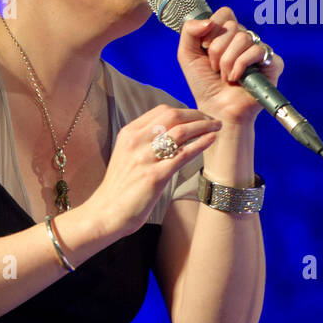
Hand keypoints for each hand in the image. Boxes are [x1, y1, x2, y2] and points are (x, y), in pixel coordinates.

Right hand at [84, 105, 221, 238]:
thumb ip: (144, 141)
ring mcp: (144, 158)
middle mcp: (135, 141)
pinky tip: (211, 140)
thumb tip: (171, 132)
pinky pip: (183, 154)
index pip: (161, 111)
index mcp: (129, 133)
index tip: (199, 116)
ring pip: (180, 132)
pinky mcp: (155, 176)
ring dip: (203, 127)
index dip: (185, 111)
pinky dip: (200, 144)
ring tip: (217, 127)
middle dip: (197, 115)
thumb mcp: (126, 155)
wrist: (106, 212)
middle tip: (213, 120)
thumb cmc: (120, 186)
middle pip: (173, 116)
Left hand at [178, 7, 284, 125]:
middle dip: (216, 50)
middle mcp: (245, 40)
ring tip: (225, 76)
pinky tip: (236, 78)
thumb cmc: (203, 84)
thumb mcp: (187, 55)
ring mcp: (259, 50)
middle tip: (214, 68)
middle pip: (231, 26)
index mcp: (227, 34)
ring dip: (227, 61)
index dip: (212, 29)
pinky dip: (240, 66)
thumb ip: (189, 31)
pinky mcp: (272, 63)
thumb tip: (209, 21)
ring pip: (243, 38)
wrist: (215, 109)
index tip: (205, 47)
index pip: (225, 13)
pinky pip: (257, 51)